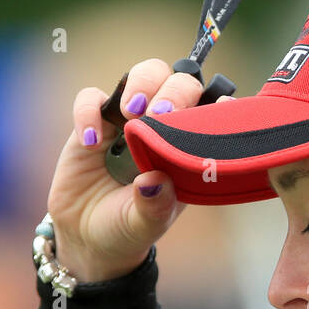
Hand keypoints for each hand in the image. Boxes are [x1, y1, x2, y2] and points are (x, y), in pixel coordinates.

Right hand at [45, 58, 232, 282]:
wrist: (86, 235)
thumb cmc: (127, 227)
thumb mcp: (144, 225)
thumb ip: (155, 206)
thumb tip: (155, 181)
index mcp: (189, 149)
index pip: (212, 113)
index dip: (220, 105)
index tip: (221, 108)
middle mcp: (165, 126)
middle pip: (181, 82)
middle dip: (176, 91)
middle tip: (162, 113)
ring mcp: (130, 119)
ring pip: (145, 74)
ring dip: (142, 84)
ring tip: (132, 113)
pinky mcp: (94, 121)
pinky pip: (92, 99)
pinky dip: (90, 112)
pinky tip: (92, 142)